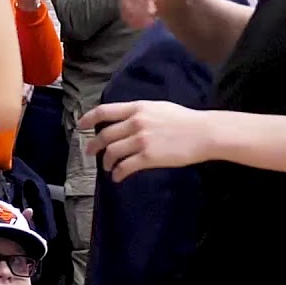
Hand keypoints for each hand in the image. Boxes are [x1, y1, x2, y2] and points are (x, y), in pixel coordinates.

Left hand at [80, 100, 216, 179]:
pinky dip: (118, 173)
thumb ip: (139, 112)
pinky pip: (125, 167)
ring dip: (106, 162)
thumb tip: (125, 120)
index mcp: (137, 108)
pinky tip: (118, 177)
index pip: (104, 111)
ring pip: (112, 152)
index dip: (89, 119)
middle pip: (105, 135)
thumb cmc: (184, 120)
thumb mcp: (158, 107)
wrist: (204, 133)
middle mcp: (135, 122)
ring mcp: (141, 140)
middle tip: (91, 153)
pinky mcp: (148, 157)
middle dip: (94, 146)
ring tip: (108, 167)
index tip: (81, 127)